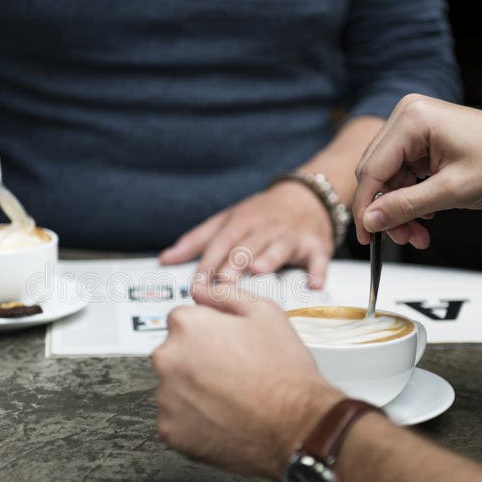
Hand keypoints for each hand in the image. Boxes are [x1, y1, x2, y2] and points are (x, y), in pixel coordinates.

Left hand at [152, 285, 342, 479]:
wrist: (298, 426)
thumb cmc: (284, 373)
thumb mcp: (265, 313)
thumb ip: (225, 295)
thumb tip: (202, 289)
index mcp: (187, 325)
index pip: (181, 321)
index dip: (207, 333)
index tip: (223, 346)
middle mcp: (168, 358)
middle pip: (174, 354)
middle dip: (196, 361)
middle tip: (231, 372)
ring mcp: (166, 397)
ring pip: (173, 388)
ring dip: (193, 391)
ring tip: (229, 397)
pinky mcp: (169, 431)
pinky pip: (175, 420)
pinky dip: (193, 421)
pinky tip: (221, 417)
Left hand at [159, 182, 333, 288]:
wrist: (305, 196)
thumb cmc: (259, 214)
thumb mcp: (226, 221)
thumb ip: (196, 242)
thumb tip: (164, 259)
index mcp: (240, 223)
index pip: (220, 244)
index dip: (207, 263)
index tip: (195, 284)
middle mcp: (264, 229)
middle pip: (247, 247)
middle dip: (234, 263)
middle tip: (223, 282)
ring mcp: (290, 237)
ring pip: (278, 249)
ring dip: (269, 259)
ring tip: (258, 270)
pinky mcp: (316, 246)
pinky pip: (318, 259)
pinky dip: (317, 271)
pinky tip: (314, 284)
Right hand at [352, 94, 481, 247]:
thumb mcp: (452, 191)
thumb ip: (405, 206)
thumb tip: (370, 220)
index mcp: (412, 119)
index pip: (372, 169)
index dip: (366, 207)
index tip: (366, 236)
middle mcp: (409, 117)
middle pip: (378, 174)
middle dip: (388, 211)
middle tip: (402, 237)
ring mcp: (415, 129)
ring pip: (389, 180)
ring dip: (400, 210)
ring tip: (418, 233)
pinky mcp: (422, 142)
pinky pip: (403, 176)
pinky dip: (410, 200)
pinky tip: (424, 216)